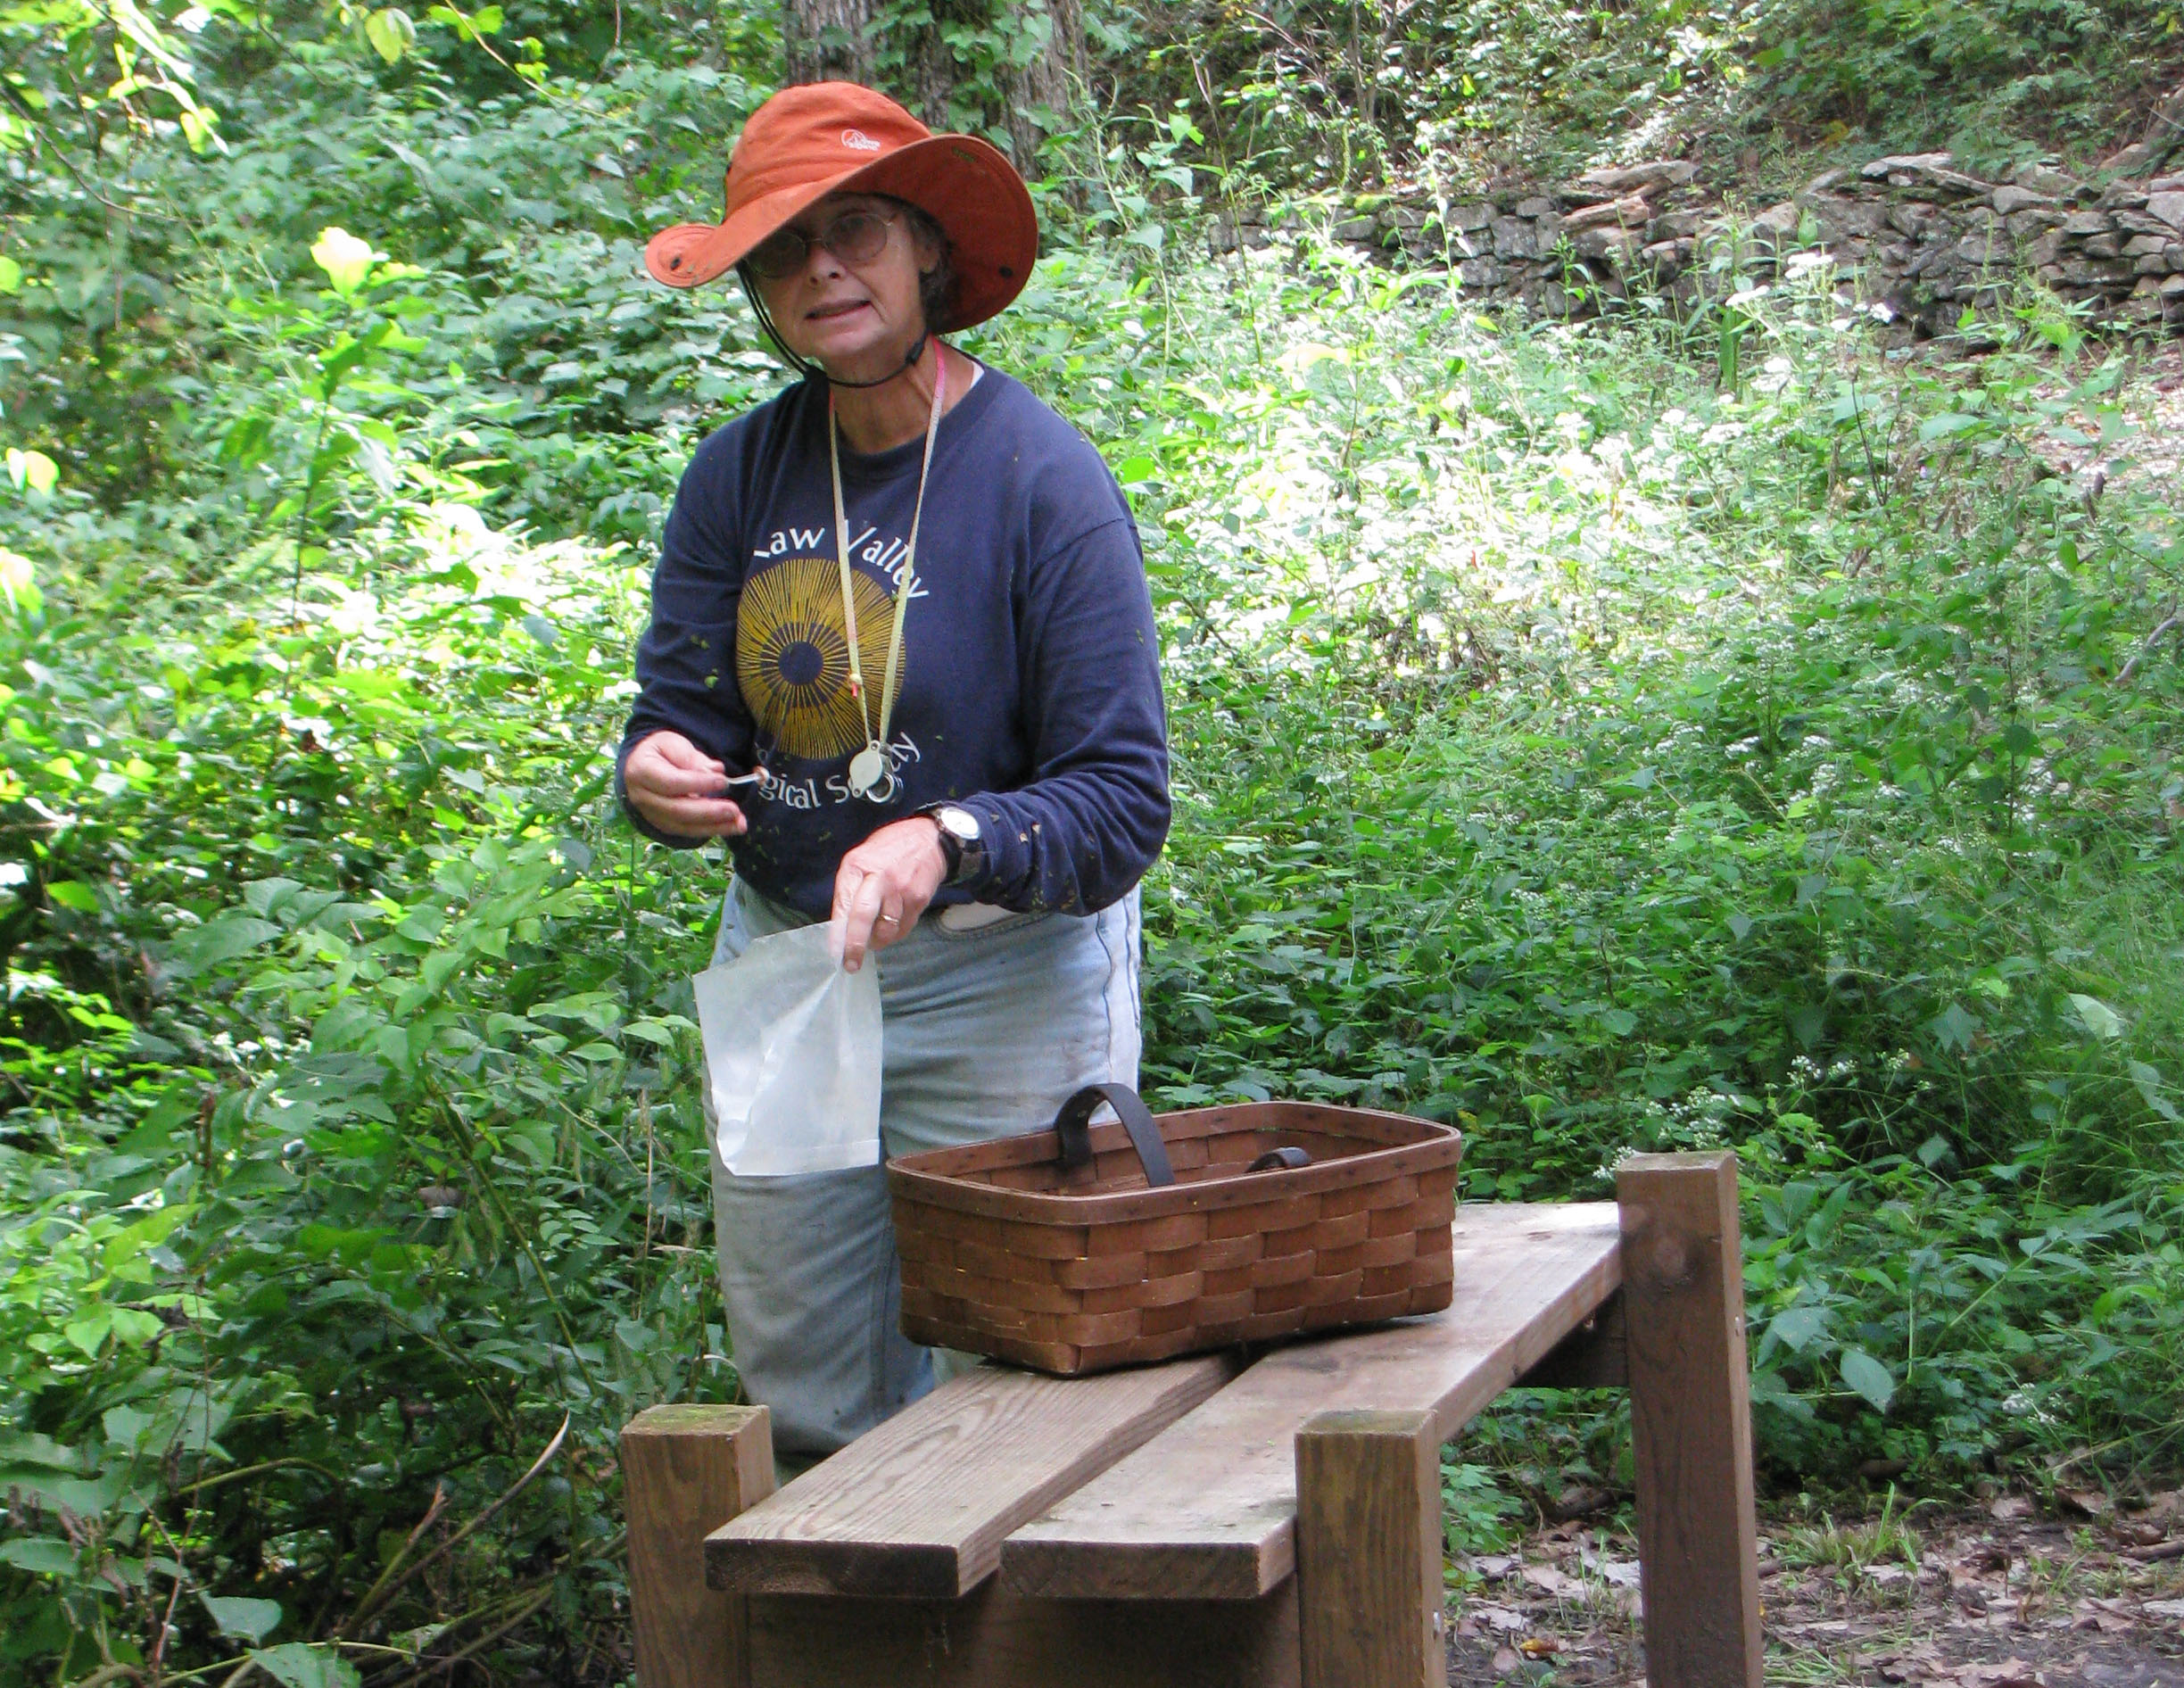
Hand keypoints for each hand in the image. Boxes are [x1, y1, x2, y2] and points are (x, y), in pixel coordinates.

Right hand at [623, 731, 748, 839]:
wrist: (642, 765)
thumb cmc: (660, 751)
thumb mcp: (673, 744)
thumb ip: (692, 758)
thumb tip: (714, 771)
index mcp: (641, 772)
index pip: (671, 782)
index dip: (698, 784)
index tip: (723, 781)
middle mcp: (642, 798)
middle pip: (677, 810)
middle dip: (709, 811)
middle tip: (734, 810)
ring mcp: (651, 815)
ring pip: (683, 826)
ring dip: (714, 827)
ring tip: (739, 824)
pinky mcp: (663, 825)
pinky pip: (687, 831)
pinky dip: (709, 830)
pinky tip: (729, 827)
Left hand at [830, 816, 947, 972]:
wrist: (930, 840)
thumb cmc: (889, 850)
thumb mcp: (861, 858)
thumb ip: (850, 888)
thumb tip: (840, 926)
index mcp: (858, 865)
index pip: (843, 904)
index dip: (837, 932)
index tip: (834, 952)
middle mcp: (879, 877)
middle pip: (862, 917)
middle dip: (855, 945)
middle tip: (851, 964)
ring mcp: (901, 890)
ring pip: (886, 930)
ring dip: (877, 941)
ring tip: (873, 939)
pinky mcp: (919, 900)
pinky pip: (903, 928)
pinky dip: (894, 934)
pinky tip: (891, 926)